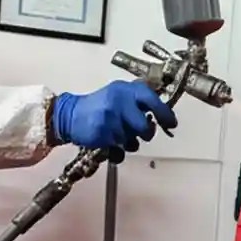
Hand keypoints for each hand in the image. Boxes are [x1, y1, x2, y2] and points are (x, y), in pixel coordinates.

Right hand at [52, 81, 177, 154]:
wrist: (69, 115)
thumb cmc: (100, 107)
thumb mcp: (119, 96)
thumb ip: (139, 102)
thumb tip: (164, 116)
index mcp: (126, 90)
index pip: (151, 99)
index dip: (164, 112)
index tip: (171, 123)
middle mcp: (119, 101)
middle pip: (144, 126)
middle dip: (144, 133)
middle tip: (138, 132)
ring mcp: (110, 117)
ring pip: (132, 140)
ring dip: (128, 142)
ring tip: (117, 134)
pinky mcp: (102, 133)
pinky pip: (119, 150)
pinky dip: (117, 151)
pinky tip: (109, 142)